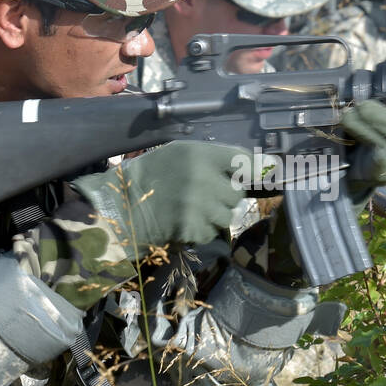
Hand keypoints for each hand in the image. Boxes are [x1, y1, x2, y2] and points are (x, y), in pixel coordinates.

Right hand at [72, 141, 250, 258]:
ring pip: (227, 215)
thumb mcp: (180, 153)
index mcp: (200, 155)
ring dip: (215, 215)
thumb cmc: (151, 174)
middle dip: (225, 195)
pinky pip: (212, 232)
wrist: (121, 206)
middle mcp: (205, 179)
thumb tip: (253, 166)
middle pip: (237, 193)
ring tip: (193, 208)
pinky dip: (203, 230)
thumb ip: (214, 158)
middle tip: (204, 193)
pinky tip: (185, 221)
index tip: (263, 171)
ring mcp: (200, 207)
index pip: (244, 159)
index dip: (254, 167)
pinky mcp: (194, 229)